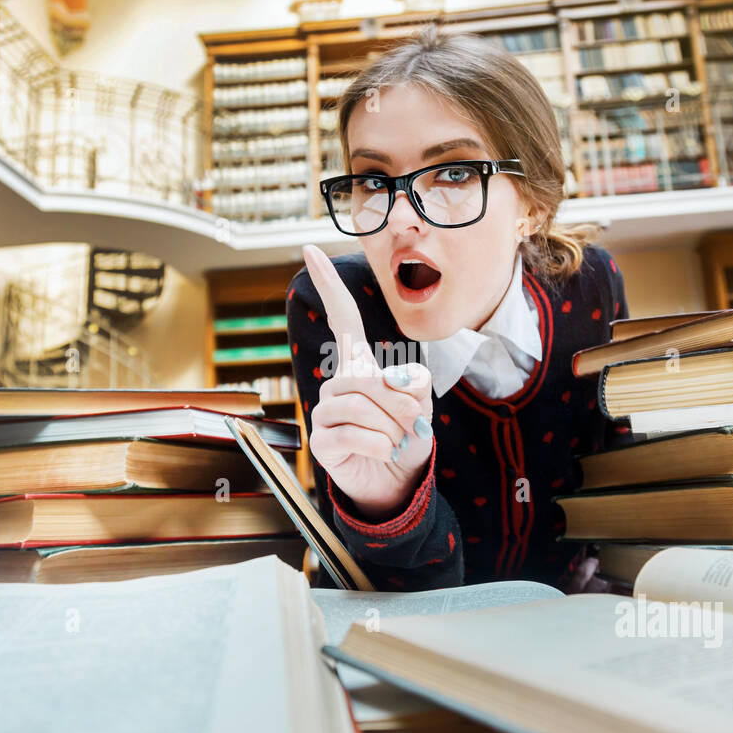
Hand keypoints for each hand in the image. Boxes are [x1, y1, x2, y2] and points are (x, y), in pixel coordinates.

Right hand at [302, 244, 434, 521]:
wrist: (397, 483)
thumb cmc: (406, 437)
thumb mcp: (421, 404)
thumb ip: (414, 383)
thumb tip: (387, 381)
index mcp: (360, 365)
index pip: (343, 319)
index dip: (329, 286)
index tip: (310, 250)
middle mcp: (337, 384)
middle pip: (366, 377)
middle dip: (400, 405)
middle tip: (411, 427)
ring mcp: (325, 412)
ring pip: (361, 407)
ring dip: (392, 428)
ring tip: (397, 441)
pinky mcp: (322, 442)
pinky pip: (355, 435)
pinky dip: (381, 446)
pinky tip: (383, 452)